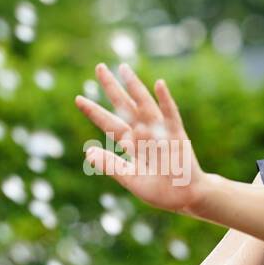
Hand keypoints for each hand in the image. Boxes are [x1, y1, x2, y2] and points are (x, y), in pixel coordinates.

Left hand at [75, 62, 207, 214]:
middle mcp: (143, 132)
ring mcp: (160, 131)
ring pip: (144, 104)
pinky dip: (165, 100)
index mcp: (131, 143)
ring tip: (123, 69)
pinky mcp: (177, 134)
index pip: (109, 123)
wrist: (186, 197)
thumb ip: (111, 165)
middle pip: (124, 106)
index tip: (78, 99)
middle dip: (111, 88)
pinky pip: (170, 114)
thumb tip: (88, 152)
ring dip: (135, 87)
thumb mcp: (131, 179)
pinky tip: (159, 85)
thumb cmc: (159, 190)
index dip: (94, 111)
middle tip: (99, 68)